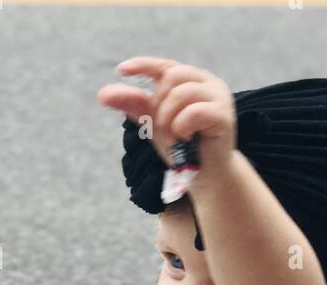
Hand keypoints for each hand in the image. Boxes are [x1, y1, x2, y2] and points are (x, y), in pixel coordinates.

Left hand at [97, 55, 236, 182]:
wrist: (205, 178)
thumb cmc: (183, 149)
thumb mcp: (154, 123)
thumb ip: (134, 105)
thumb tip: (102, 94)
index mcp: (192, 81)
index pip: (166, 66)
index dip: (144, 65)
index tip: (121, 70)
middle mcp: (207, 83)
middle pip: (172, 77)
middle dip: (159, 105)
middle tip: (163, 129)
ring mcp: (219, 97)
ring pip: (181, 94)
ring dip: (169, 120)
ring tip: (175, 137)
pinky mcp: (224, 115)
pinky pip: (194, 112)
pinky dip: (182, 126)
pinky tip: (185, 138)